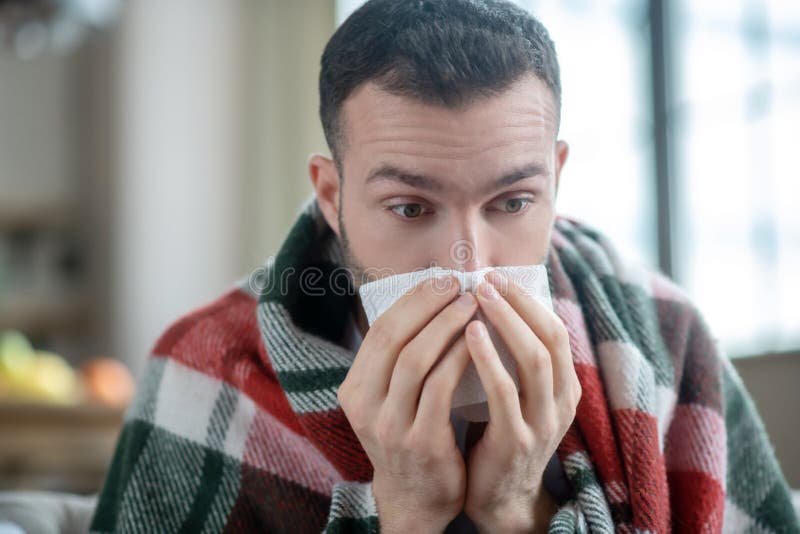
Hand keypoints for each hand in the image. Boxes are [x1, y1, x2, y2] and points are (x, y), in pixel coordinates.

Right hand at [337, 276, 477, 532]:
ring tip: (473, 305)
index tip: (440, 280)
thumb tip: (431, 300)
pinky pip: (440, 388)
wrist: (417, 497)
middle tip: (459, 284)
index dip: (411, 301)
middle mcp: (364, 406)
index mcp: (354, 389)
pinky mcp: (421, 441)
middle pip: (394, 339)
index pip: (379, 331)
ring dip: (446, 325)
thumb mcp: (389, 398)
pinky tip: (478, 341)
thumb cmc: (410, 434)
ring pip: (415, 360)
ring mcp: (390, 426)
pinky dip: (459, 357)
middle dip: (428, 305)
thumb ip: (399, 360)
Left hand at [463, 270, 580, 532]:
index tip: (498, 276)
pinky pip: (505, 392)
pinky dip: (489, 359)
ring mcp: (543, 422)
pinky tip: (470, 334)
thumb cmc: (501, 434)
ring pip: (535, 360)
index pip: (555, 330)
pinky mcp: (518, 440)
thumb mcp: (519, 394)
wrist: (500, 497)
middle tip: (487, 279)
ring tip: (478, 297)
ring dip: (507, 322)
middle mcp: (562, 401)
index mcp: (564, 386)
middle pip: (550, 338)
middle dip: (519, 303)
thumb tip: (492, 305)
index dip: (528, 300)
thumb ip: (514, 359)